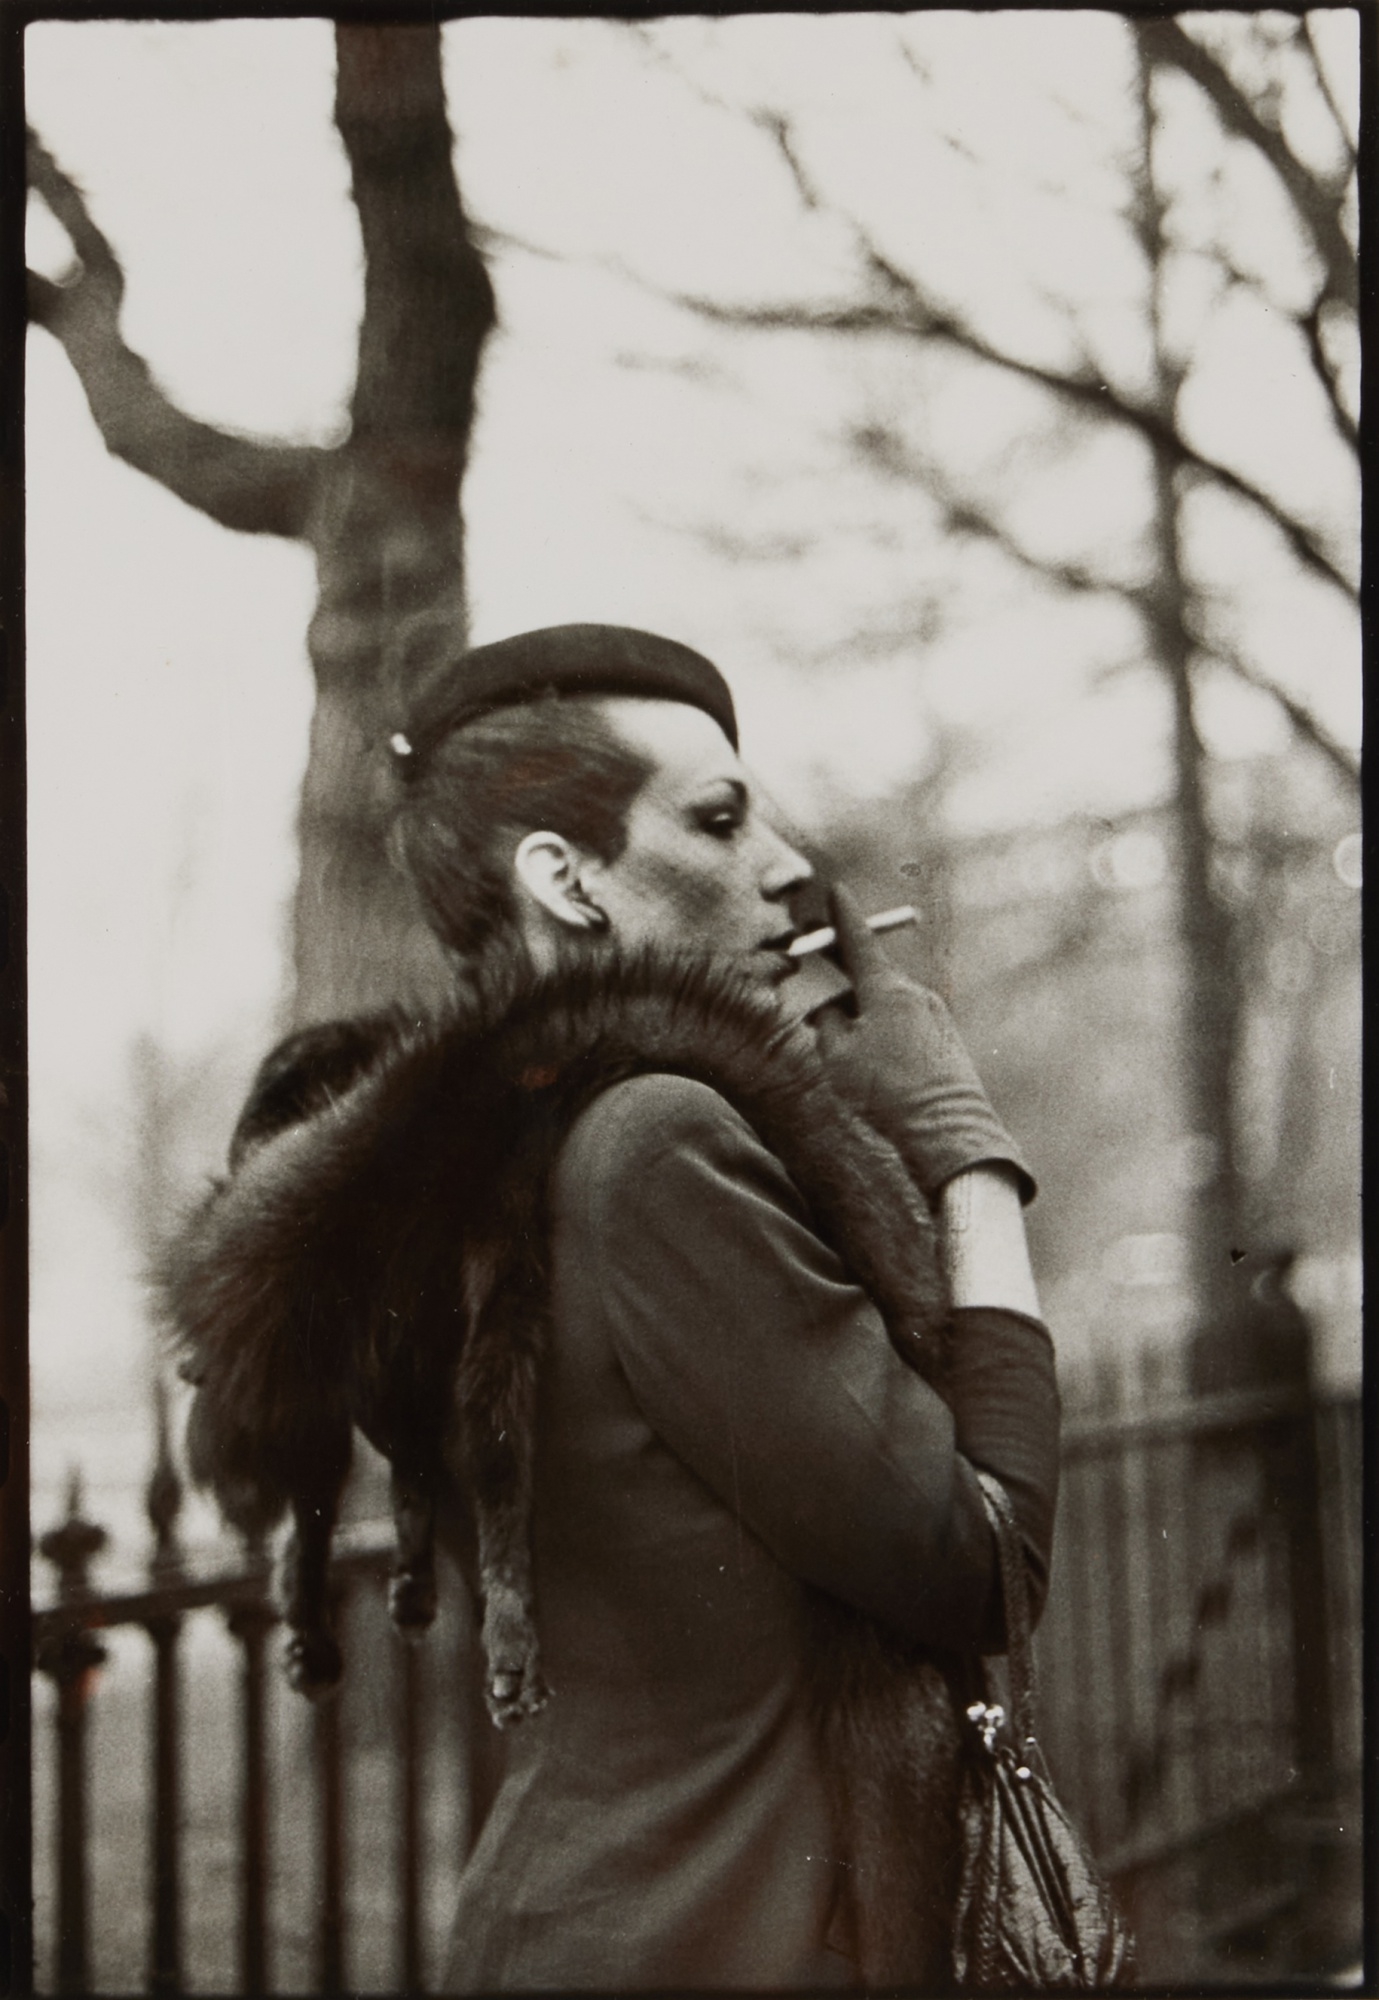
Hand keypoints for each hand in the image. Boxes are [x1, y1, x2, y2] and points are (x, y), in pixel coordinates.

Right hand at [812, 885, 1034, 1202]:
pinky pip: (904, 1030)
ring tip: (851, 1068)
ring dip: (862, 1023)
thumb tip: (831, 1007)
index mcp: (887, 989)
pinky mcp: (945, 1042)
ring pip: (885, 1009)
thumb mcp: (837, 1055)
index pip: (859, 941)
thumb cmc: (885, 1093)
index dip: (843, 917)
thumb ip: (826, 1020)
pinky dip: (884, 1042)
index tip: (836, 891)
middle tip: (820, 983)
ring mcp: (935, 1017)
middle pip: (871, 977)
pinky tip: (879, 1078)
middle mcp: (915, 994)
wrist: (947, 1133)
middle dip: (844, 980)